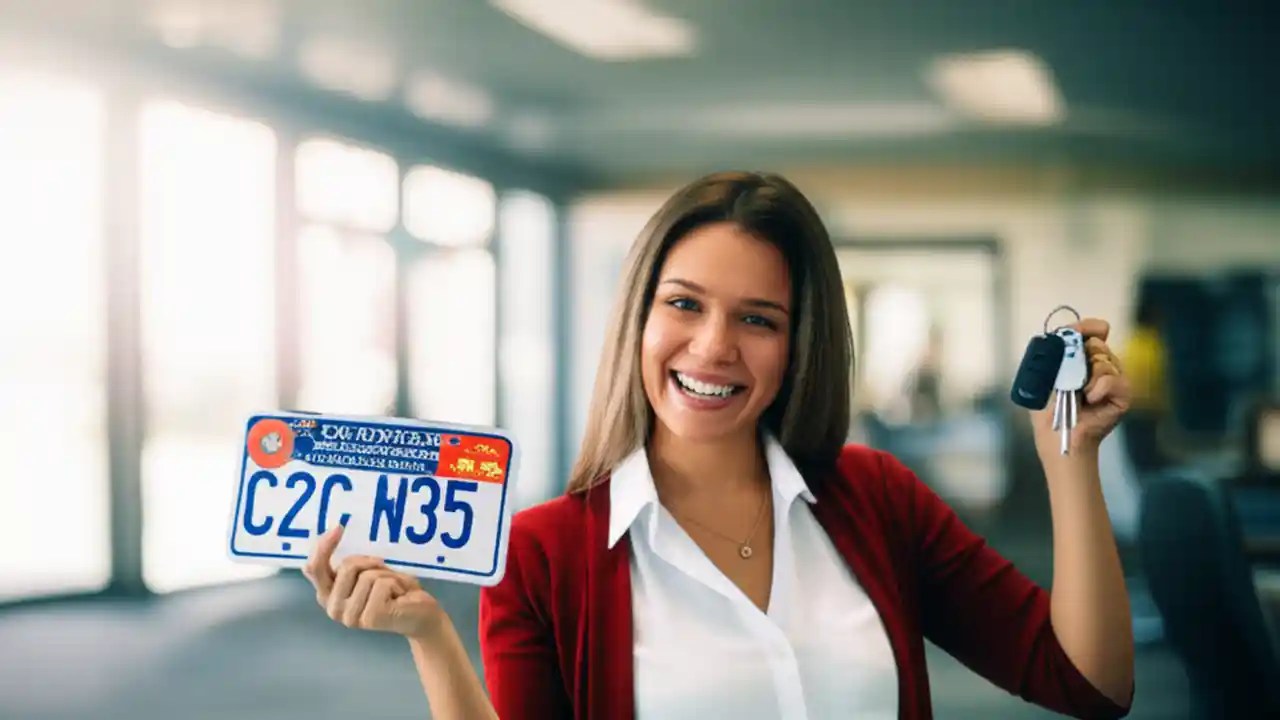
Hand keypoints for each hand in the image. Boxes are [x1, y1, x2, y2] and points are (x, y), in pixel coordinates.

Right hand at [302, 523, 448, 640]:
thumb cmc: (393, 591)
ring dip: (387, 576)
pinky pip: (382, 584)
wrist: (421, 614)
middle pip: (346, 566)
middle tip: (384, 572)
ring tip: (394, 590)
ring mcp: (350, 617)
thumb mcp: (368, 572)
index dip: (323, 547)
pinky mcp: (370, 618)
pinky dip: (396, 584)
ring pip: (367, 575)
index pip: (315, 569)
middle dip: (370, 562)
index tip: (338, 528)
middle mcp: (334, 609)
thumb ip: (347, 565)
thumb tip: (330, 536)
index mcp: (329, 597)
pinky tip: (400, 598)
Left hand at [1030, 317, 1130, 456]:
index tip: (1087, 330)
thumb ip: (1057, 351)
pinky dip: (1098, 388)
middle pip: (1097, 344)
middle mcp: (1099, 367)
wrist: (1057, 435)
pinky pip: (1113, 379)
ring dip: (1086, 377)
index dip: (1086, 327)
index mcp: (1080, 360)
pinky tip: (1090, 399)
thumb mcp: (1044, 374)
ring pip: (1105, 360)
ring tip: (1078, 394)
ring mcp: (1113, 381)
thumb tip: (1075, 334)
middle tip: (1071, 376)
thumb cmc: (1047, 409)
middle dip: (1082, 356)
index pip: (1088, 333)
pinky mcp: (1123, 395)